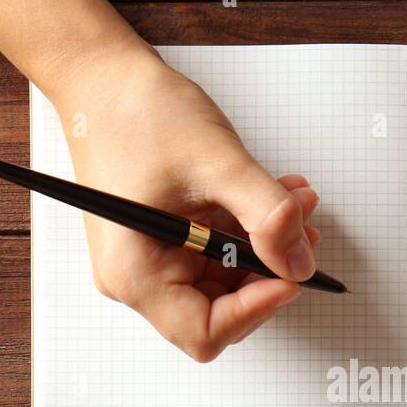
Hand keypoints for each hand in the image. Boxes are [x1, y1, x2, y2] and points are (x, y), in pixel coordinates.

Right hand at [53, 47, 319, 361]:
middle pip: (222, 310)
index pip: (205, 330)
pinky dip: (252, 229)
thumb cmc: (136, 113)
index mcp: (135, 274)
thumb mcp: (218, 163)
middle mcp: (139, 278)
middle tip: (304, 232)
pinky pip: (222, 251)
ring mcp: (154, 260)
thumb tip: (301, 262)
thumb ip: (267, 216)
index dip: (256, 309)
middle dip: (270, 271)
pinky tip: (276, 197)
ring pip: (229, 278)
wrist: (103, 76)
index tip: (292, 274)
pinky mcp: (169, 240)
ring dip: (268, 246)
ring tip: (295, 203)